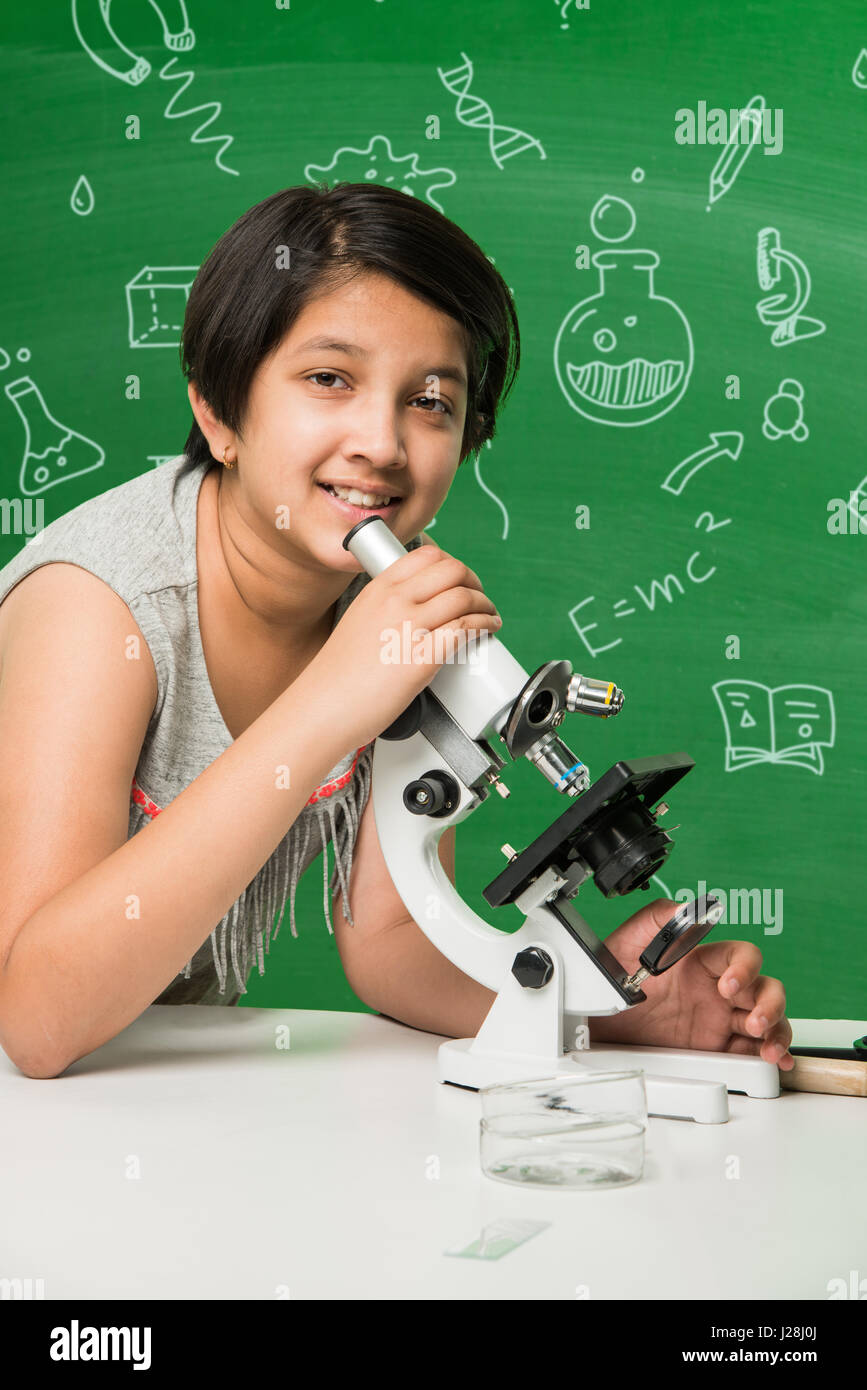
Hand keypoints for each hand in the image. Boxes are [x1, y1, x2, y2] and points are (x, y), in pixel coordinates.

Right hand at [307, 544, 500, 750]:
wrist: (323, 707)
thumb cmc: (339, 675)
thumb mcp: (360, 620)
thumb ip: (387, 606)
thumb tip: (419, 604)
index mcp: (378, 588)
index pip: (428, 555)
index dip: (453, 565)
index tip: (460, 579)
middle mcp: (394, 601)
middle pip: (453, 571)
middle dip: (475, 582)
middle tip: (479, 597)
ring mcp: (408, 627)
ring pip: (464, 598)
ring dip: (485, 605)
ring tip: (489, 617)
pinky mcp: (422, 658)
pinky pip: (466, 629)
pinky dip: (484, 626)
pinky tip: (487, 631)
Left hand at [589, 897, 794, 1068]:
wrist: (595, 1023)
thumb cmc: (610, 978)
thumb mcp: (627, 942)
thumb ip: (657, 918)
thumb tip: (685, 907)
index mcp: (702, 962)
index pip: (741, 956)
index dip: (745, 968)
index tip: (727, 986)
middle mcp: (717, 990)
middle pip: (766, 989)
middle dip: (770, 1005)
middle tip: (754, 1023)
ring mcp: (718, 1020)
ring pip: (768, 1020)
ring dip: (777, 1032)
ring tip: (768, 1050)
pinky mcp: (713, 1048)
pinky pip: (751, 1051)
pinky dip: (769, 1057)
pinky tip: (774, 1062)